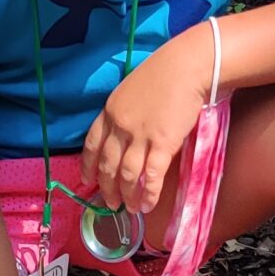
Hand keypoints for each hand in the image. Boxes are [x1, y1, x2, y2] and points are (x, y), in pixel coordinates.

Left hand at [80, 30, 212, 215]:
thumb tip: (124, 135)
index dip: (88, 166)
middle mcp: (120, 126)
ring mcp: (141, 136)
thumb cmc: (163, 73)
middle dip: (107, 187)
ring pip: (128, 174)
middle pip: (108, 164)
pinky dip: (149, 193)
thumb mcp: (131, 89)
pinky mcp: (163, 144)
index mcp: (110, 111)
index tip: (87, 180)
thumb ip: (124, 113)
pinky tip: (147, 205)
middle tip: (110, 203)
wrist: (186, 66)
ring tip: (128, 208)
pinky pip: (151, 175)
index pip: (91, 144)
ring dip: (127, 195)